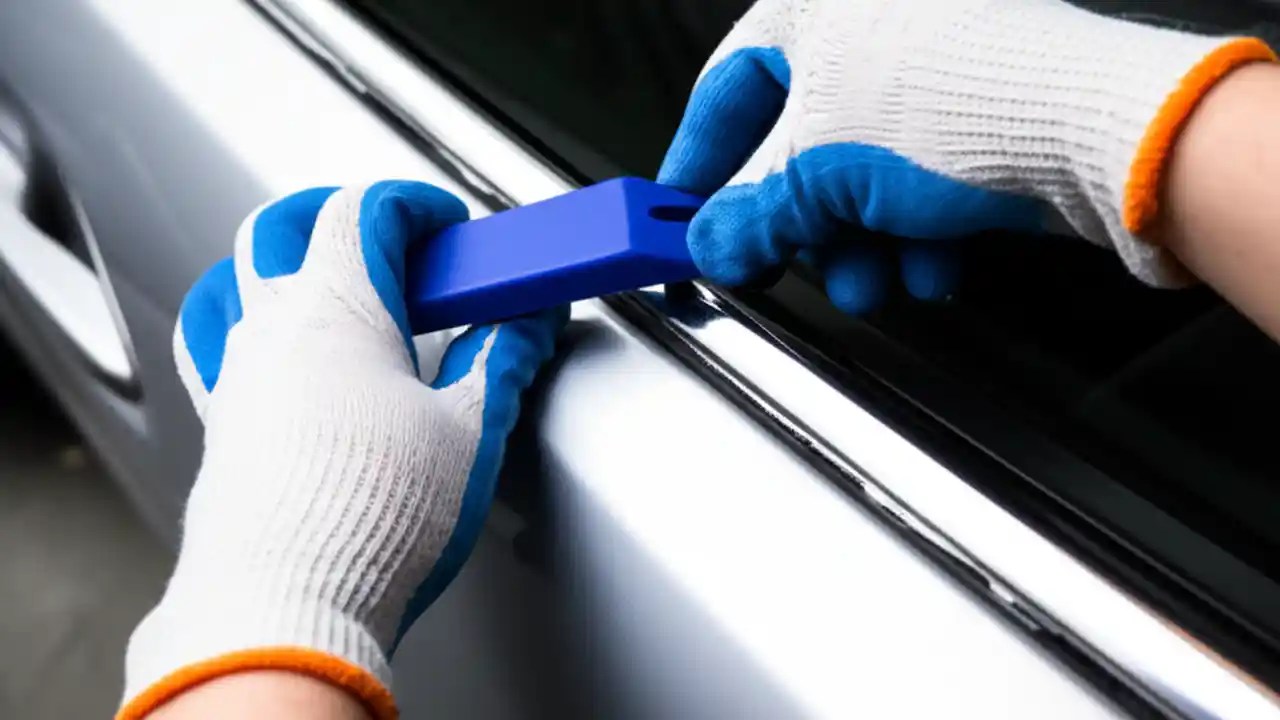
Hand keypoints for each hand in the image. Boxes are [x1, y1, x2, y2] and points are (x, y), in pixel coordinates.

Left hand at [119, 182, 565, 719]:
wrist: (288, 605)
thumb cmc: (370, 516)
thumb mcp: (469, 430)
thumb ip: (504, 360)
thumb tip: (530, 323)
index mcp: (335, 307)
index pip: (365, 210)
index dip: (415, 206)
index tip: (448, 227)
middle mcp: (271, 328)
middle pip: (284, 225)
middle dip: (339, 215)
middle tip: (390, 240)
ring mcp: (235, 375)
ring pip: (238, 280)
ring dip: (286, 267)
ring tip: (333, 293)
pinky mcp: (223, 426)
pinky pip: (219, 346)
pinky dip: (253, 328)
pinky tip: (287, 364)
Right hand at [659, 0, 1271, 309]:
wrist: (1094, 131)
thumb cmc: (956, 107)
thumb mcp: (813, 174)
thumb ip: (747, 216)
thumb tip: (709, 241)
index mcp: (814, 10)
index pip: (724, 90)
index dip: (696, 163)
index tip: (681, 214)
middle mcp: (873, 30)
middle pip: (798, 145)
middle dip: (796, 225)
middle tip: (779, 265)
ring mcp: (932, 72)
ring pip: (863, 175)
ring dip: (859, 244)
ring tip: (870, 282)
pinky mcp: (982, 116)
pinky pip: (922, 182)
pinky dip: (916, 233)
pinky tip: (928, 267)